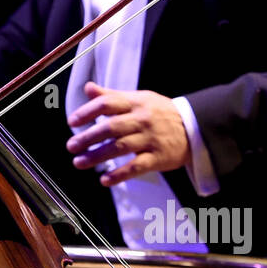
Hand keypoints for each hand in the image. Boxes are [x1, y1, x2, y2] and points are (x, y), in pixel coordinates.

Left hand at [65, 82, 189, 185]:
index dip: (87, 112)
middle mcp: (142, 119)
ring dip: (97, 156)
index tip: (72, 122)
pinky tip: (105, 180)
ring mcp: (150, 139)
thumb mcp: (139, 98)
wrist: (195, 127)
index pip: (107, 104)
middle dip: (87, 137)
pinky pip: (136, 167)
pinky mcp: (158, 157)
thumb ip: (112, 95)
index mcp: (136, 102)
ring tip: (79, 162)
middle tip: (71, 146)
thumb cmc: (161, 113)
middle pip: (110, 127)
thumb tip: (88, 88)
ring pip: (120, 148)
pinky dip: (120, 175)